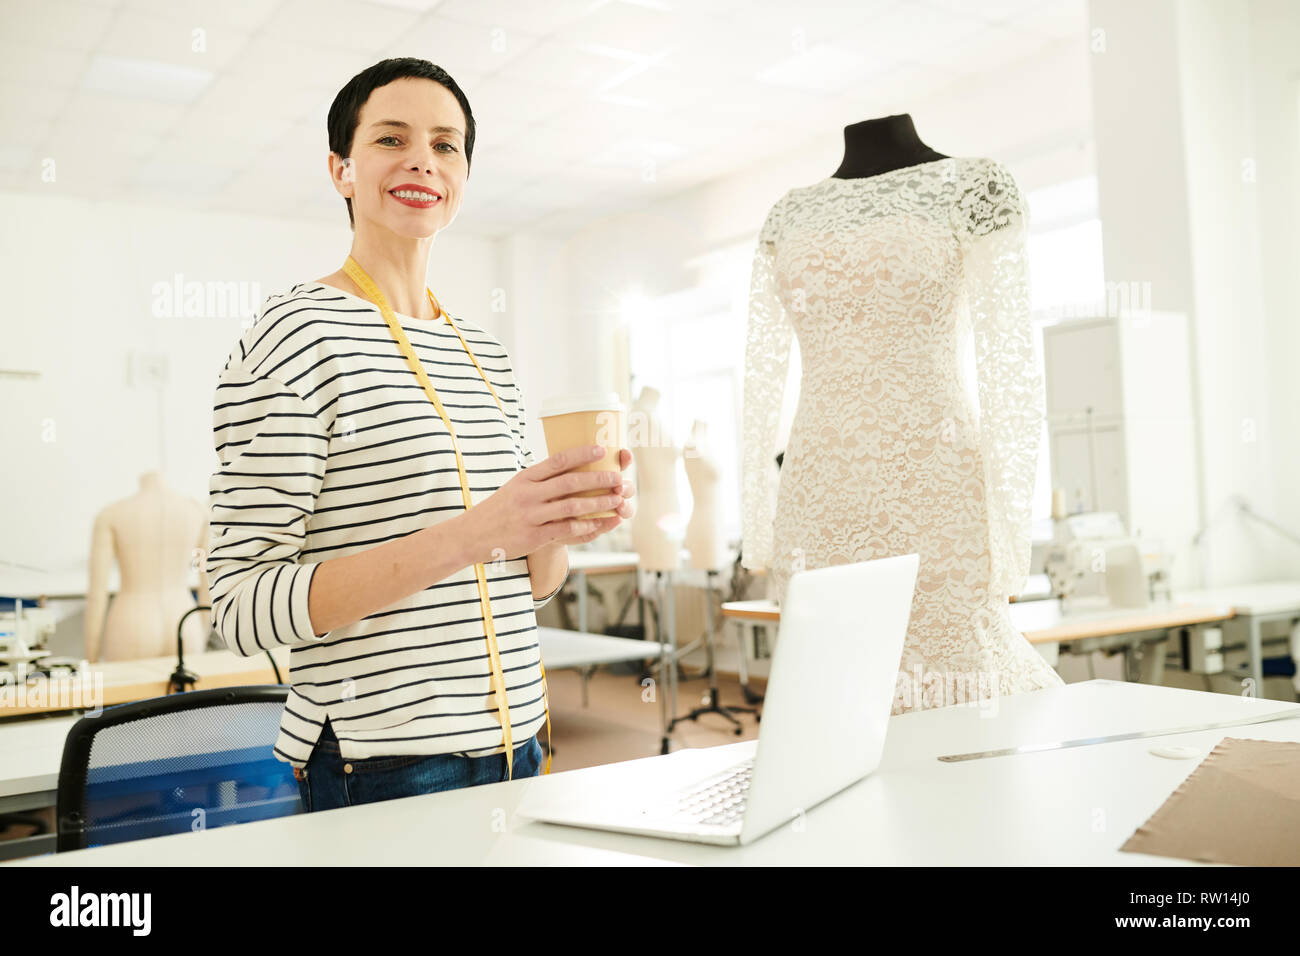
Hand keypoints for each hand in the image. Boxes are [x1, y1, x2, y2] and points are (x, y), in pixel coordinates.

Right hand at [459, 445, 634, 562]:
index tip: (600, 449)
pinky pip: (565, 529)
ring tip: (617, 500)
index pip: (557, 460)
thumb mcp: (515, 487)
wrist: (472, 535)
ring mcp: (531, 515)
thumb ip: (539, 480)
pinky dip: (586, 526)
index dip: (581, 454)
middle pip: (569, 482)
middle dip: (598, 479)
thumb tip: (567, 467)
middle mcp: (528, 494)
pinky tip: (600, 523)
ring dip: (598, 503)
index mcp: (525, 477)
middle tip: (618, 478)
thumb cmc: (499, 509)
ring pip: (571, 506)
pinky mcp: (534, 536)